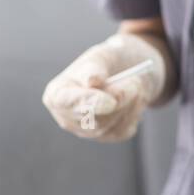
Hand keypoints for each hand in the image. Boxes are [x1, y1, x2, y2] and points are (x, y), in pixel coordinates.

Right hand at [41, 32, 165, 141]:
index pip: (64, 103)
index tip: (111, 102)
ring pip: (108, 127)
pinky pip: (121, 132)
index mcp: (57, 94)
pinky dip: (133, 114)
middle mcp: (66, 117)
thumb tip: (92, 81)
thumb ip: (95, 68)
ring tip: (136, 84)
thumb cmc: (105, 63)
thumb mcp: (99, 57)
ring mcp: (84, 130)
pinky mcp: (103, 137)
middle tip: (135, 81)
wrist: (122, 71)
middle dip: (117, 100)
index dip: (87, 102)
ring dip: (128, 105)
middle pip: (90, 118)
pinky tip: (135, 99)